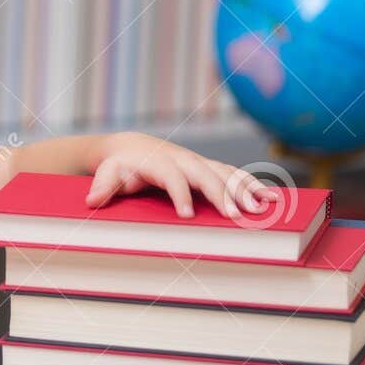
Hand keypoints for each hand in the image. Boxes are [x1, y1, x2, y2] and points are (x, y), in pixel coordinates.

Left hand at [86, 133, 279, 218]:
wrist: (131, 148)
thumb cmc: (120, 166)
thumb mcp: (108, 174)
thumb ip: (103, 186)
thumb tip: (93, 200)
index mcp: (158, 162)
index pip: (171, 176)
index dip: (179, 193)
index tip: (185, 214)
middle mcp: (183, 159)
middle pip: (205, 174)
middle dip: (221, 194)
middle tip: (235, 216)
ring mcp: (199, 163)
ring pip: (225, 173)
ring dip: (244, 190)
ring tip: (261, 209)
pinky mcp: (210, 168)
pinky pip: (235, 175)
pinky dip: (253, 186)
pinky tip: (271, 200)